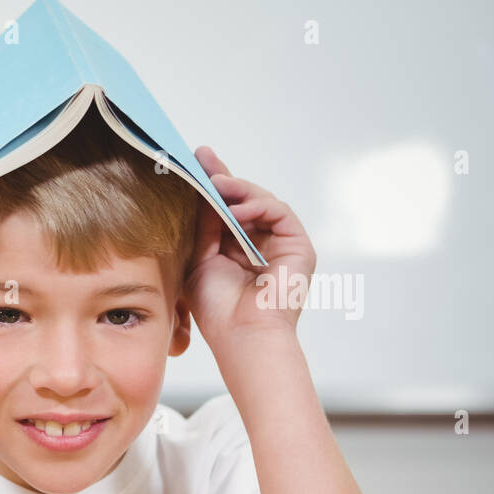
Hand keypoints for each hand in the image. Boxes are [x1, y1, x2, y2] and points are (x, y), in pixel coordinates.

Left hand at [182, 146, 316, 354]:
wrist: (240, 335)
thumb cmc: (217, 308)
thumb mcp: (200, 258)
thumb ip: (204, 226)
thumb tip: (202, 190)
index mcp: (237, 248)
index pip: (225, 209)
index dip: (212, 187)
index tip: (195, 162)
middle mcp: (261, 243)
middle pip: (244, 200)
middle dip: (223, 178)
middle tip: (202, 159)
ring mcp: (281, 244)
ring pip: (262, 202)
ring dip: (237, 190)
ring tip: (215, 185)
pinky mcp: (299, 246)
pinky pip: (279, 213)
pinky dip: (257, 206)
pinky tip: (234, 210)